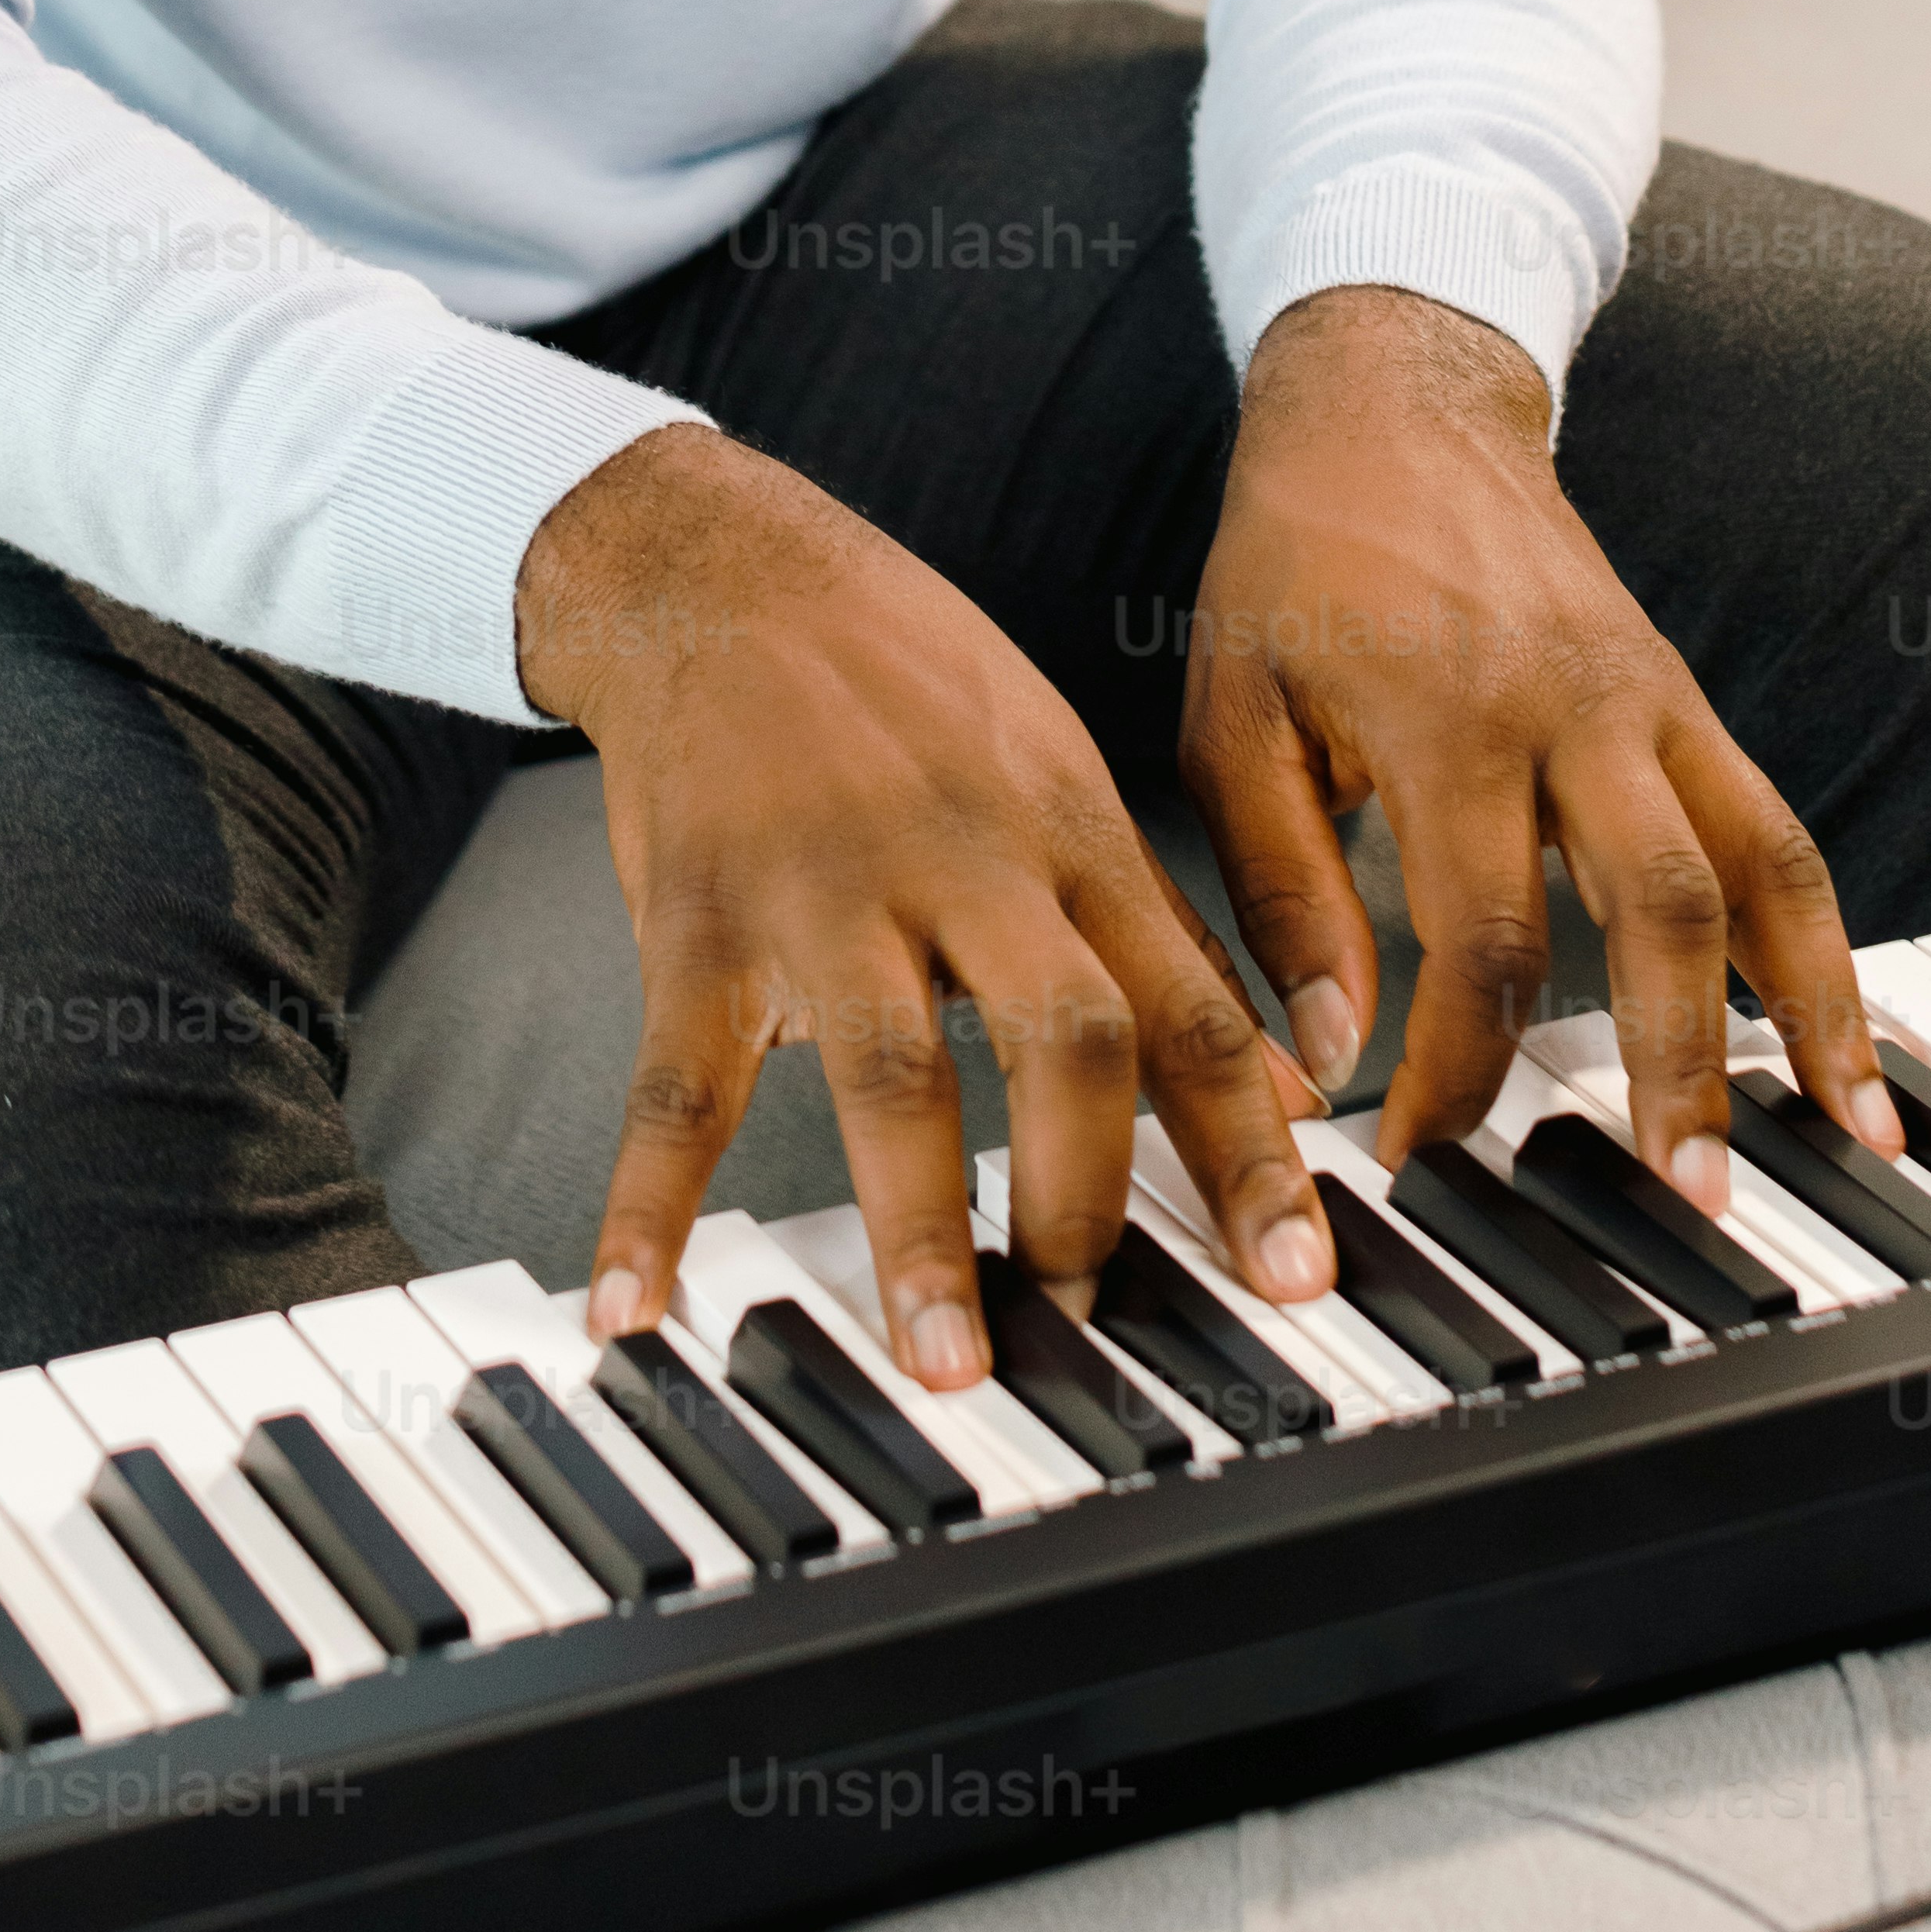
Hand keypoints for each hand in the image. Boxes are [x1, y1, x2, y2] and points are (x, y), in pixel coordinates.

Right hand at [517, 425, 1337, 1390]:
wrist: (719, 571)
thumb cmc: (906, 684)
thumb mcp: (1062, 776)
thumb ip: (1165, 936)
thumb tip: (1282, 1085)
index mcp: (1068, 832)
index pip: (1189, 1007)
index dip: (1253, 1148)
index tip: (1296, 1274)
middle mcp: (963, 860)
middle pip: (1065, 1034)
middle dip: (1091, 1194)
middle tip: (1098, 1318)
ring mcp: (824, 889)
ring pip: (892, 1066)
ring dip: (920, 1226)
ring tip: (942, 1360)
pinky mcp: (698, 917)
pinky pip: (677, 1078)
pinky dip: (648, 1202)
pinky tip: (634, 1304)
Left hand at [1181, 289, 1903, 1214]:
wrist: (1392, 405)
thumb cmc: (1294, 565)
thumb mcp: (1234, 712)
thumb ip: (1282, 885)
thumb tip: (1333, 1049)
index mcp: (1451, 719)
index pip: (1485, 940)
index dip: (1457, 1069)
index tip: (1418, 1151)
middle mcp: (1575, 709)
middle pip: (1662, 910)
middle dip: (1684, 1067)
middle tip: (1692, 1203)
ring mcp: (1650, 701)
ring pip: (1763, 865)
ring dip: (1811, 1010)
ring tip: (1851, 1140)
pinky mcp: (1684, 701)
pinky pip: (1775, 828)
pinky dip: (1821, 938)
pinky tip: (1843, 1037)